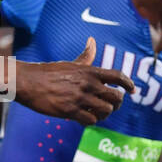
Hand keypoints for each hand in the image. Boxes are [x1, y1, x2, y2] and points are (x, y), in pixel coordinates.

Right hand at [13, 38, 134, 123]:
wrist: (28, 81)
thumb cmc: (48, 72)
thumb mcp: (70, 63)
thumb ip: (85, 56)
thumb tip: (92, 41)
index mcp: (89, 71)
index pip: (118, 76)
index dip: (128, 84)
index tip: (133, 90)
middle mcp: (88, 84)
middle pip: (116, 97)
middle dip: (117, 104)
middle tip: (112, 106)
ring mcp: (80, 98)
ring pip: (106, 111)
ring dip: (105, 115)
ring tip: (97, 113)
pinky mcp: (70, 110)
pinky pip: (90, 120)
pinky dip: (91, 121)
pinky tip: (84, 118)